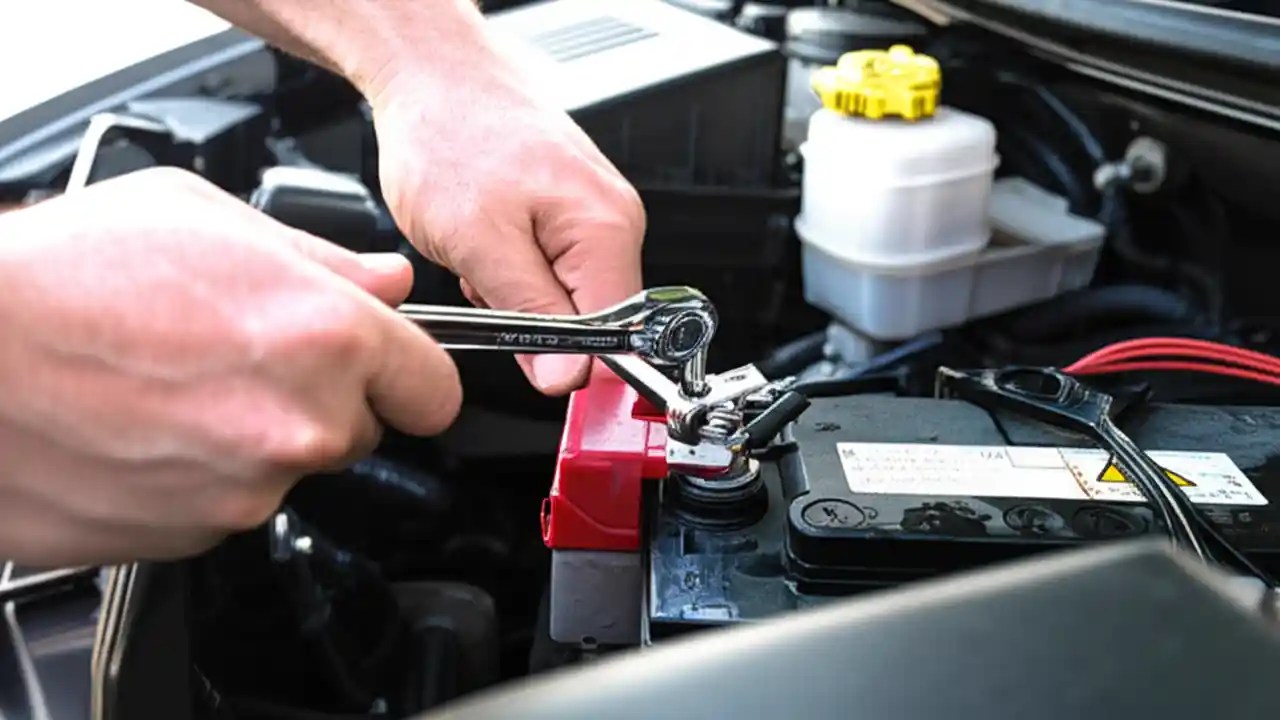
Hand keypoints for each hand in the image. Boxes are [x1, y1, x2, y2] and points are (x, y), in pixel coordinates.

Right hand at [0, 168, 459, 566]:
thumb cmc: (59, 276)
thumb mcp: (205, 216)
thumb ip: (322, 260)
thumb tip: (385, 283)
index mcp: (326, 338)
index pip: (437, 390)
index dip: (413, 374)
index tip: (392, 368)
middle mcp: (298, 426)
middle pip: (360, 430)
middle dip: (323, 399)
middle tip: (244, 355)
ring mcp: (244, 491)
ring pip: (287, 468)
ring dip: (254, 436)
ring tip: (174, 382)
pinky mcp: (189, 536)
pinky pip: (225, 503)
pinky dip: (200, 474)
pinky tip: (145, 424)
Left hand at [366, 22, 645, 395]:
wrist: (432, 72)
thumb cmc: (449, 134)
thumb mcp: (477, 242)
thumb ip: (529, 315)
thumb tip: (563, 376)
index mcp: (605, 229)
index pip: (619, 336)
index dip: (569, 361)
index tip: (525, 358)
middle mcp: (614, 219)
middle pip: (594, 321)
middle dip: (535, 323)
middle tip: (486, 283)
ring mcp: (595, 211)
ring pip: (567, 297)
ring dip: (518, 294)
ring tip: (480, 250)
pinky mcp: (569, 208)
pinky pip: (552, 268)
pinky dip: (513, 268)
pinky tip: (486, 239)